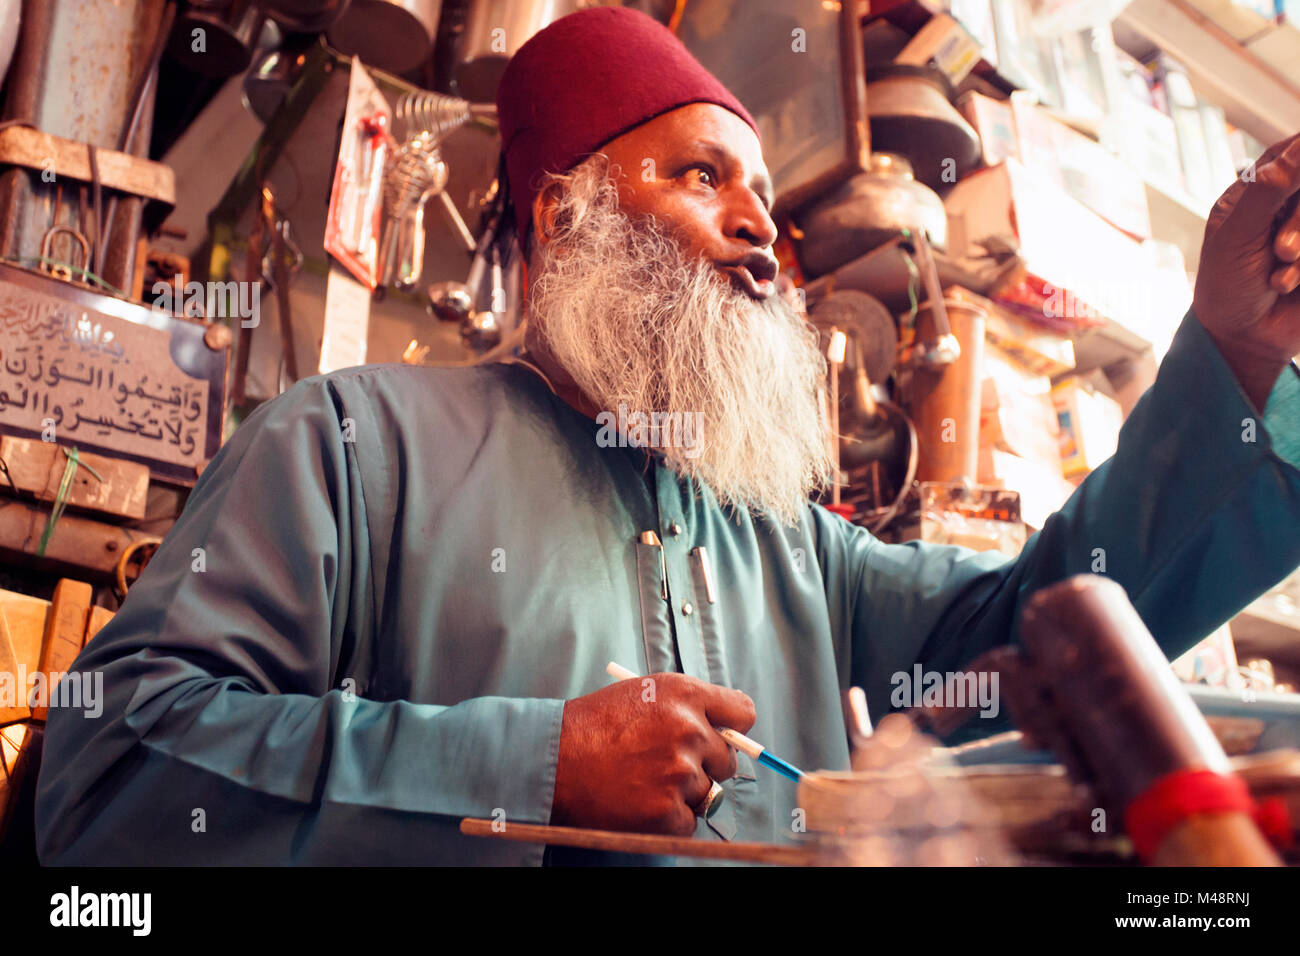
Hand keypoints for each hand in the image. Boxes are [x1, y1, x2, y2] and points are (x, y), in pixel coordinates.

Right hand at [552, 672, 755, 834]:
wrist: (554, 761)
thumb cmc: (595, 725)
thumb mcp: (644, 693)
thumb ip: (687, 705)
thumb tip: (723, 728)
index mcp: (684, 695)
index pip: (743, 712)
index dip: (733, 727)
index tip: (721, 735)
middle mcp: (689, 731)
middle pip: (728, 759)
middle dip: (705, 764)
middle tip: (666, 764)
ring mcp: (680, 773)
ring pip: (709, 793)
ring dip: (685, 793)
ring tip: (645, 781)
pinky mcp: (667, 812)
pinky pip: (689, 822)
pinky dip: (669, 819)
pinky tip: (640, 802)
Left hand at [1193, 132, 1299, 407]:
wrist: (1243, 340)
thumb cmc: (1227, 287)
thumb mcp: (1238, 237)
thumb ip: (1268, 190)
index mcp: (1258, 188)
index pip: (1293, 150)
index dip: (1299, 159)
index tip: (1289, 195)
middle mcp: (1289, 201)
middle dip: (1299, 221)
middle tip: (1281, 251)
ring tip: (1280, 276)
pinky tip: (1288, 286)